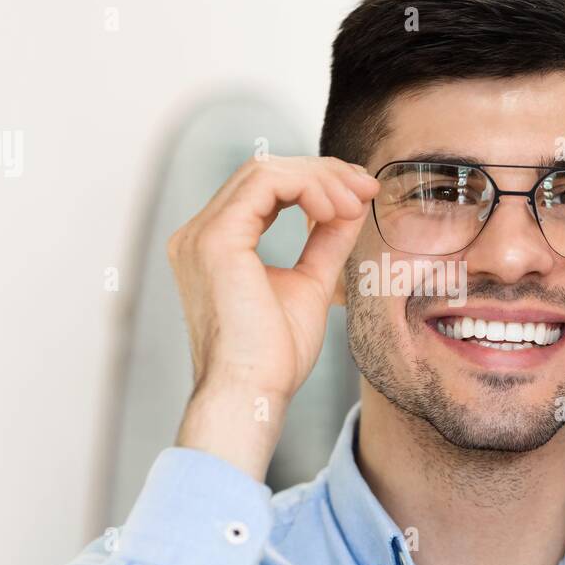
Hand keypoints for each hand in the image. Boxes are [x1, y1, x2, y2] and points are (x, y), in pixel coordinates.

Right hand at [167, 155, 378, 477]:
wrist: (252, 394)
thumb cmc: (273, 358)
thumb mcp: (310, 284)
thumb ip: (324, 242)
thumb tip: (349, 207)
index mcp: (215, 246)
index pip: (263, 189)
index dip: (315, 183)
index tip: (359, 196)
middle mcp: (198, 235)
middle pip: (264, 172)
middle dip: (322, 174)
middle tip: (365, 189)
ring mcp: (202, 235)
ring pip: (264, 170)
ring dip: (319, 179)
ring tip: (355, 203)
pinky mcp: (215, 239)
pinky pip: (264, 182)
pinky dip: (307, 187)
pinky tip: (335, 210)